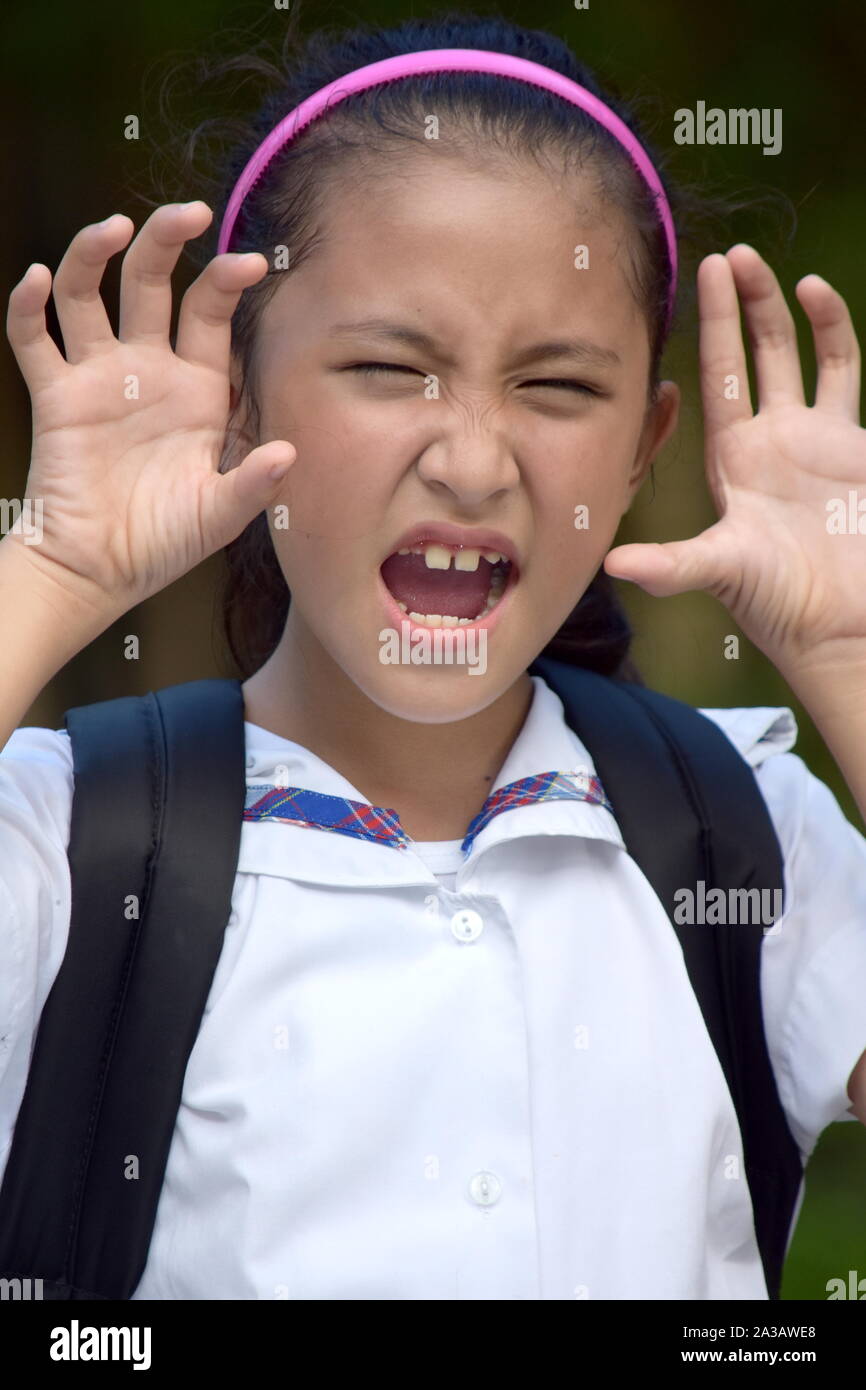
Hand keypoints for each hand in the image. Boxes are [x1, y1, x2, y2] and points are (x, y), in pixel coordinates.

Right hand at [5, 202, 294, 618]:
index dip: (226, 282)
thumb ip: (253, 483)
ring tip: (114, 227)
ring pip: (88, 294)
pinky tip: (37, 279)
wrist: (101, 571)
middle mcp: (148, 370)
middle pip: (151, 283)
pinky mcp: (55, 397)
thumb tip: (288, 453)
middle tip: (188, 210)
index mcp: (198, 389)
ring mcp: (98, 378)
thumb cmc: (165, 542)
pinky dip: (29, 307)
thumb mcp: (221, 515)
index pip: (211, 314)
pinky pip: (34, 340)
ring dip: (95, 254)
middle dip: (167, 240)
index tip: (249, 262)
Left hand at [604, 245, 864, 674]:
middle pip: (751, 354)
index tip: (698, 278)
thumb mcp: (722, 574)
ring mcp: (812, 438)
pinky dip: (834, 333)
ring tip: (771, 266)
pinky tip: (821, 295)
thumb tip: (614, 564)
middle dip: (740, 305)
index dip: (709, 327)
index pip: (715, 375)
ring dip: (784, 311)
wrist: (842, 622)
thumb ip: (673, 563)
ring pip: (796, 356)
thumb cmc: (781, 603)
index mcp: (732, 459)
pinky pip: (843, 372)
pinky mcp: (851, 444)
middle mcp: (767, 439)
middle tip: (728, 254)